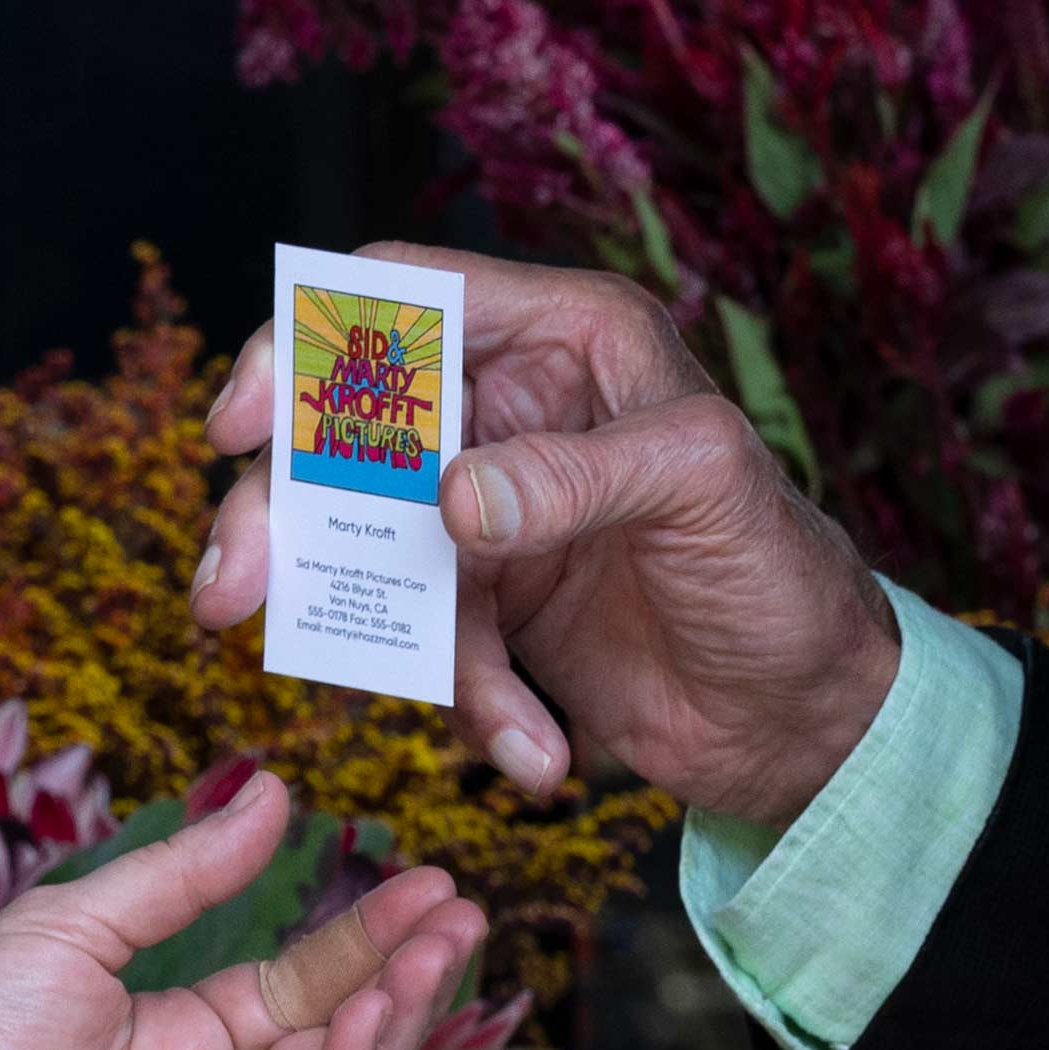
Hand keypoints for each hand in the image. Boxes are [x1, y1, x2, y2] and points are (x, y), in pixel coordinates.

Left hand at [0, 772, 482, 1049]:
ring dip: (388, 1027)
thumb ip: (188, 872)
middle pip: (334, 1040)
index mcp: (179, 1035)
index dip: (367, 940)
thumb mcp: (84, 921)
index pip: (300, 986)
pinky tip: (367, 1018)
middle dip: (403, 981)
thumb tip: (276, 794)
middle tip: (460, 917)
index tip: (434, 887)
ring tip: (431, 955)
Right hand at [189, 244, 900, 821]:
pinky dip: (469, 702)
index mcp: (570, 338)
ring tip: (445, 700)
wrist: (814, 725)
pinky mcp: (487, 607)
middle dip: (285, 509)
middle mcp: (513, 409)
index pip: (405, 297)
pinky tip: (536, 752)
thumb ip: (578, 477)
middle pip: (344, 427)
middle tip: (234, 585)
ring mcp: (490, 511)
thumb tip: (451, 494)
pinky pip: (422, 641)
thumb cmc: (784, 575)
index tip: (244, 421)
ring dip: (371, 629)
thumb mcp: (704, 492)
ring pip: (362, 543)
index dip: (308, 341)